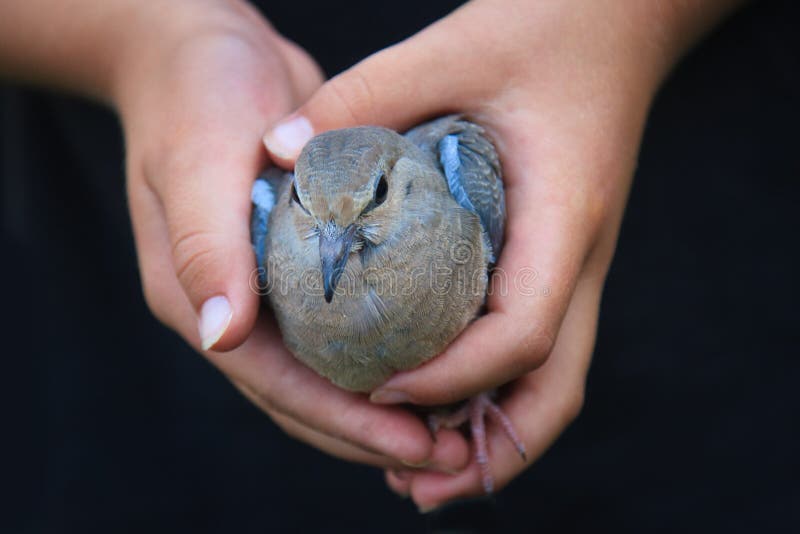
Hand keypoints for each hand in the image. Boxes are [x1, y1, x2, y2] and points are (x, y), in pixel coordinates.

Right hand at [116, 2, 458, 471]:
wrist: (204, 46)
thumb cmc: (195, 93)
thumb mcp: (198, 157)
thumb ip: (205, 246)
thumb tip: (223, 337)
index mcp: (204, 297)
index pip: (278, 385)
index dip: (346, 424)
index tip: (414, 447)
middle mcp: (236, 305)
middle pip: (309, 394)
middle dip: (377, 432)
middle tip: (453, 453)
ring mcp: (269, 286)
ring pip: (333, 368)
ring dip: (390, 404)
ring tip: (455, 427)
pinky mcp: (303, 259)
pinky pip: (348, 323)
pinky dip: (388, 351)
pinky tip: (438, 360)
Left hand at [262, 0, 741, 508]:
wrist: (620, 24)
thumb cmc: (548, 27)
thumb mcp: (454, 46)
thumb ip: (363, 96)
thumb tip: (277, 153)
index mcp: (566, 214)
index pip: (523, 330)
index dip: (452, 376)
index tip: (380, 386)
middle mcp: (582, 255)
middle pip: (555, 386)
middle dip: (490, 450)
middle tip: (411, 486)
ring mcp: (577, 263)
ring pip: (553, 379)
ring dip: (495, 436)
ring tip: (422, 473)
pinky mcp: (560, 257)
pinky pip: (537, 346)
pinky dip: (494, 391)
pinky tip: (439, 398)